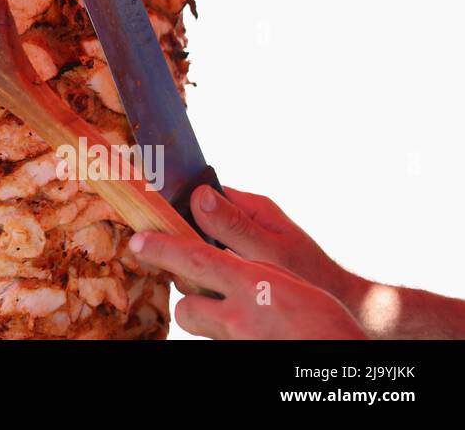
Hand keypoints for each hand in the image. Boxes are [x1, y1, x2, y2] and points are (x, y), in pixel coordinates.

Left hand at [128, 229, 366, 338]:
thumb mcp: (291, 280)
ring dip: (206, 316)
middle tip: (204, 286)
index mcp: (253, 284)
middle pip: (186, 302)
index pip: (194, 260)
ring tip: (235, 313)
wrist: (341, 357)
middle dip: (187, 293)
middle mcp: (240, 316)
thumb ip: (253, 269)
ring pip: (198, 325)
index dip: (162, 249)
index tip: (138, 242)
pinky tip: (254, 331)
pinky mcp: (238, 355)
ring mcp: (238, 341)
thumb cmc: (327, 321)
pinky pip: (220, 341)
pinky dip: (228, 333)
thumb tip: (224, 258)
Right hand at [184, 184, 363, 305]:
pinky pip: (213, 259)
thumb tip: (198, 195)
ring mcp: (243, 239)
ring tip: (194, 278)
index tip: (162, 225)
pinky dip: (206, 272)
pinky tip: (206, 287)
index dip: (179, 206)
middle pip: (197, 218)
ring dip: (195, 259)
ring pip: (202, 241)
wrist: (334, 301)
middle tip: (177, 259)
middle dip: (184, 238)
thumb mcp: (267, 250)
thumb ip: (233, 225)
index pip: (202, 193)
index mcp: (252, 206)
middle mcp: (245, 219)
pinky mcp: (242, 259)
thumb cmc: (308, 274)